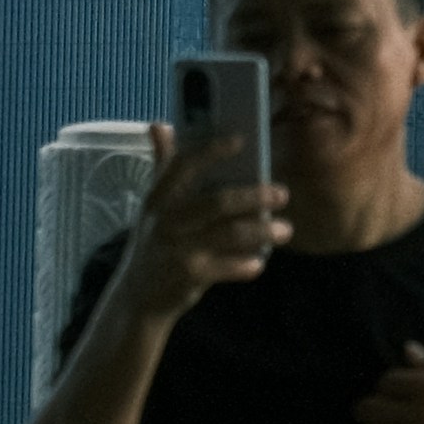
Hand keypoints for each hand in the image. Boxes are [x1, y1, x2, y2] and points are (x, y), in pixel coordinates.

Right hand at [124, 118, 289, 318]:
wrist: (137, 298)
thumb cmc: (155, 243)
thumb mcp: (153, 207)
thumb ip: (162, 167)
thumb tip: (159, 125)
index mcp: (158, 198)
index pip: (183, 167)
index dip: (211, 152)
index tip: (240, 141)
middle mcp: (166, 221)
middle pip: (217, 202)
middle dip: (253, 196)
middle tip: (283, 194)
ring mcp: (176, 249)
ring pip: (229, 234)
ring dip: (261, 231)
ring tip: (285, 230)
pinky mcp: (188, 276)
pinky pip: (226, 267)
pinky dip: (245, 265)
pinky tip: (259, 262)